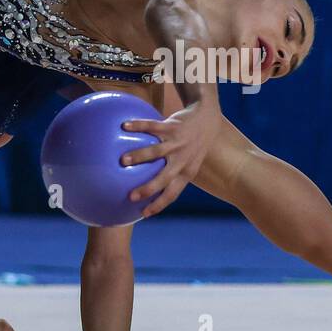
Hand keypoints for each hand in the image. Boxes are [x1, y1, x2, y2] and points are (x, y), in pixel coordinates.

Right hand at [121, 101, 221, 217]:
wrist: (208, 117)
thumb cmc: (195, 144)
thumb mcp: (192, 161)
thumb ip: (175, 172)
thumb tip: (151, 185)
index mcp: (187, 171)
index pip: (173, 193)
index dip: (159, 205)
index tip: (144, 214)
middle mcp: (183, 159)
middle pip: (164, 178)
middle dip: (148, 188)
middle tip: (131, 196)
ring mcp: (177, 143)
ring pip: (156, 152)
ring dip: (139, 156)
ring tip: (123, 161)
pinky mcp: (173, 126)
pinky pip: (153, 126)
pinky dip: (138, 126)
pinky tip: (124, 126)